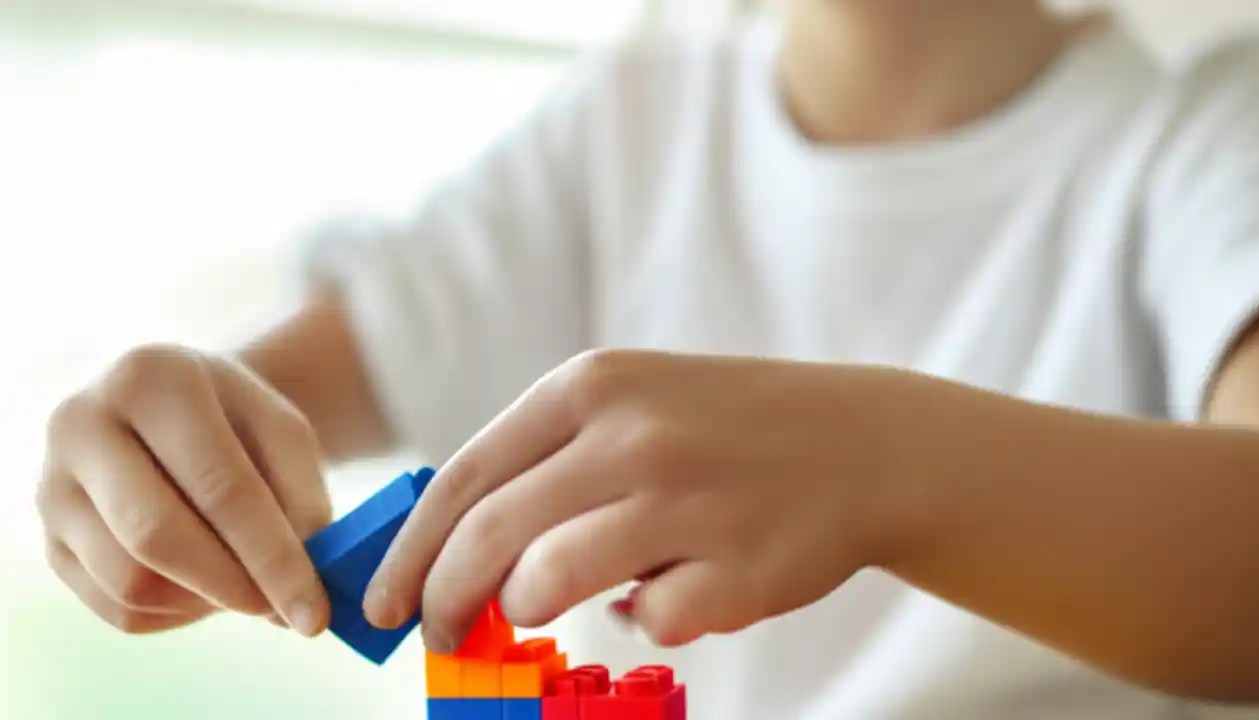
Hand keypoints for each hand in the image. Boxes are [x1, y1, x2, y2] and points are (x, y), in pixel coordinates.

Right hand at [37, 345, 332, 634]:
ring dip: (204, 602)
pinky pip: (114, 607)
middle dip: (233, 587)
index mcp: (152, 378)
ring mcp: (52, 485)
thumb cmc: (239, 421)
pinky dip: (176, 613)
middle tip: (284, 611)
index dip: (272, 558)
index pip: (219, 485)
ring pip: (130, 581)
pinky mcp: (49, 540)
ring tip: (248, 585)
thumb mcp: (285, 435)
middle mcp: (82, 424)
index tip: (314, 613)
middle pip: (156, 535)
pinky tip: (209, 587)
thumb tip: (295, 604)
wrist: (175, 411)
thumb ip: (301, 506)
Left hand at [365, 350, 915, 650]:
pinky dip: (649, 618)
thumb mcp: (632, 404)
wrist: (863, 443)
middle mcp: (630, 434)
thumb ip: (547, 464)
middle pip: (488, 538)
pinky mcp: (736, 566)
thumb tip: (457, 554)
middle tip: (441, 638)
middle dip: (445, 603)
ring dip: (535, 608)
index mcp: (591, 385)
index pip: (465, 478)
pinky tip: (684, 583)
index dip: (412, 550)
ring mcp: (685, 500)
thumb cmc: (726, 429)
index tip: (386, 602)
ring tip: (557, 601)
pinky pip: (647, 622)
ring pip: (546, 585)